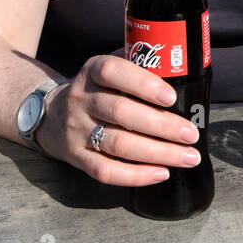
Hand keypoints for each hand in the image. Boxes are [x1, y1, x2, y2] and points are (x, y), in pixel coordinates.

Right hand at [36, 47, 201, 185]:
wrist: (52, 115)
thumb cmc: (98, 91)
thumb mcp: (108, 71)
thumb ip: (138, 67)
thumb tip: (184, 75)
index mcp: (92, 72)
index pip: (114, 72)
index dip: (143, 84)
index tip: (171, 97)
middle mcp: (82, 99)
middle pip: (120, 112)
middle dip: (161, 125)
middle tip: (191, 134)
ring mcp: (77, 130)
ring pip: (118, 144)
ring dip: (157, 153)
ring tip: (188, 157)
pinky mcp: (77, 157)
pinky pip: (105, 171)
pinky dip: (136, 175)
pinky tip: (162, 173)